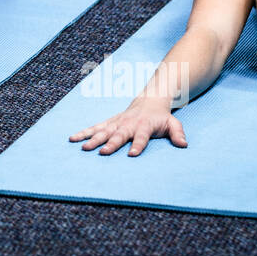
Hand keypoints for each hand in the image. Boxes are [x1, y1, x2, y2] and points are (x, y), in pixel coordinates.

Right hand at [70, 99, 186, 155]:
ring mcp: (116, 123)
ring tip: (83, 147)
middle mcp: (128, 124)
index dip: (137, 145)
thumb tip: (183, 144)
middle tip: (102, 152)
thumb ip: (177, 133)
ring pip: (103, 131)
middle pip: (119, 135)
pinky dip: (84, 132)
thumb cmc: (161, 117)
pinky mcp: (109, 123)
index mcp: (144, 125)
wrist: (148, 101)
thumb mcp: (173, 123)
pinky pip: (94, 128)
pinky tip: (72, 138)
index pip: (141, 136)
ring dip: (93, 139)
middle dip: (110, 143)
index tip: (132, 154)